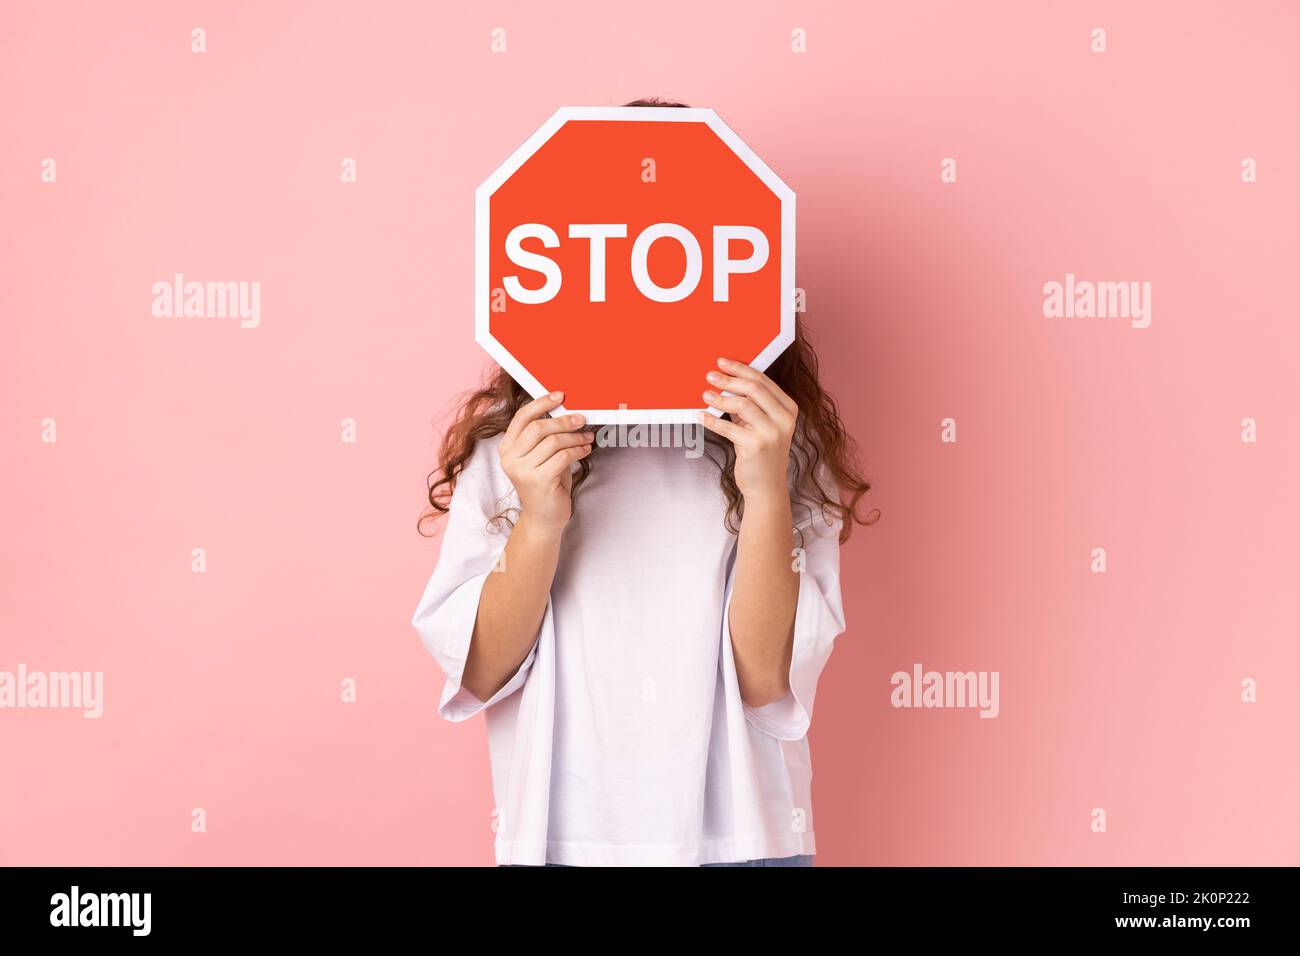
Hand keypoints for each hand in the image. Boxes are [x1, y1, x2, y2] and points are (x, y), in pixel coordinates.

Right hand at [499, 391, 593, 533]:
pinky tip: (585, 450)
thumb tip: (566, 413)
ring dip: (575, 437)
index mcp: (507, 449)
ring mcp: (522, 471)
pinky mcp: (538, 481)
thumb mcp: (540, 457)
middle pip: (539, 428)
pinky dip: (578, 450)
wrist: (543, 519)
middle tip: (581, 419)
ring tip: (587, 438)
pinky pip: (563, 456)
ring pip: (553, 441)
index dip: (541, 403)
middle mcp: (510, 459)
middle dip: (563, 421)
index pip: (522, 417)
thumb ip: (544, 437)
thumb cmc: (545, 485)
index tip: (560, 396)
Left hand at [698, 358, 797, 502]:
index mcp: (788, 409)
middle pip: (753, 388)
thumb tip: (725, 381)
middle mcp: (784, 419)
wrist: (767, 487)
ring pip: (741, 404)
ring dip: (719, 398)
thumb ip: (749, 404)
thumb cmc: (761, 452)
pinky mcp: (756, 447)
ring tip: (705, 395)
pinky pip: (728, 428)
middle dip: (729, 379)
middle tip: (710, 376)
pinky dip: (712, 420)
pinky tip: (702, 416)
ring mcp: (772, 434)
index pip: (763, 380)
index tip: (723, 363)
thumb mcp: (761, 425)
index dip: (740, 369)